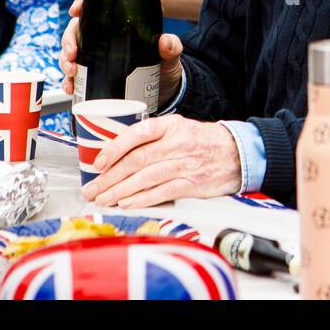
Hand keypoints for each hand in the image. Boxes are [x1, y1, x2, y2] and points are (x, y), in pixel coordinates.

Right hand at [59, 0, 184, 104]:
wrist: (162, 89)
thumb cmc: (164, 65)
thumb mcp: (170, 55)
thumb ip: (171, 47)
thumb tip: (166, 41)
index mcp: (119, 23)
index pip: (96, 5)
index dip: (81, 3)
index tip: (75, 10)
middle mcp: (104, 36)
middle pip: (77, 29)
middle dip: (68, 40)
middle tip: (73, 53)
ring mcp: (96, 54)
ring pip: (71, 51)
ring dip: (65, 60)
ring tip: (72, 71)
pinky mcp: (94, 73)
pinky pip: (75, 74)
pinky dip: (69, 80)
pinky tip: (71, 87)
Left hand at [82, 115, 241, 207]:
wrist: (236, 154)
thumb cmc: (202, 142)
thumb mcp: (179, 129)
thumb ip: (152, 138)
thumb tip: (117, 152)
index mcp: (170, 126)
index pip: (137, 134)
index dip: (115, 148)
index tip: (98, 162)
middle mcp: (176, 144)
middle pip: (136, 160)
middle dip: (109, 177)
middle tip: (93, 188)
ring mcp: (184, 165)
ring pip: (145, 178)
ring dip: (120, 191)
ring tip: (104, 198)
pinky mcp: (191, 184)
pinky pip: (161, 192)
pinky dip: (141, 199)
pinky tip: (127, 203)